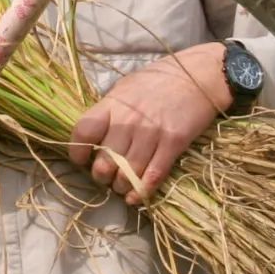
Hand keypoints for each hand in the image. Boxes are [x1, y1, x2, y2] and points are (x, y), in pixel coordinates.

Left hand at [68, 42, 231, 206]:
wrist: (198, 76)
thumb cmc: (159, 79)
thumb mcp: (126, 87)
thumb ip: (109, 110)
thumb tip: (94, 134)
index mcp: (113, 104)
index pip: (84, 132)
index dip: (77, 151)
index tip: (80, 159)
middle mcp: (128, 121)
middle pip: (104, 162)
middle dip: (100, 176)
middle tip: (105, 176)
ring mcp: (151, 134)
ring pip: (127, 174)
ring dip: (120, 186)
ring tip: (121, 186)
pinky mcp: (173, 144)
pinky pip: (153, 176)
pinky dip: (141, 191)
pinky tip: (135, 197)